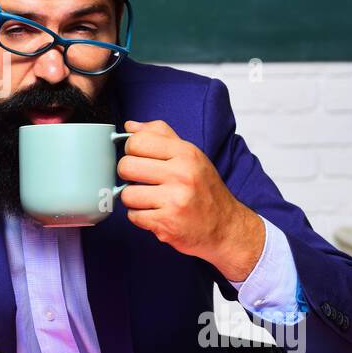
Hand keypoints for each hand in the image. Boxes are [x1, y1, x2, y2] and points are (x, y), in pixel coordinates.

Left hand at [117, 119, 264, 280]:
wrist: (225, 226)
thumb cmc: (204, 189)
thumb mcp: (190, 155)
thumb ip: (160, 136)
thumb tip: (129, 126)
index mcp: (185, 153)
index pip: (136, 141)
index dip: (131, 151)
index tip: (140, 158)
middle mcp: (181, 174)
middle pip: (126, 167)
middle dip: (128, 175)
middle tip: (141, 181)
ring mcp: (174, 200)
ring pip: (126, 194)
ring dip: (134, 199)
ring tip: (150, 199)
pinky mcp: (167, 223)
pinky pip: (133, 216)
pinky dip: (141, 217)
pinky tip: (156, 214)